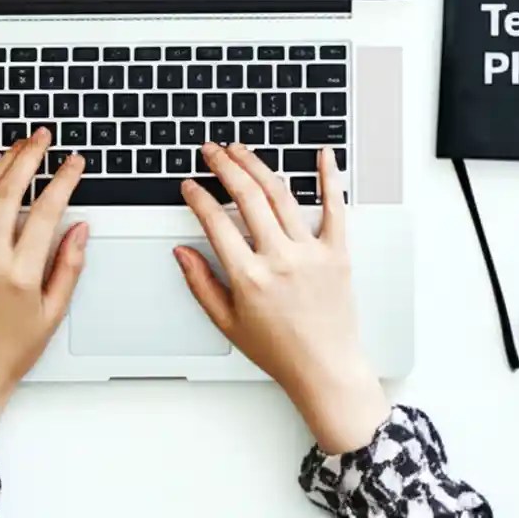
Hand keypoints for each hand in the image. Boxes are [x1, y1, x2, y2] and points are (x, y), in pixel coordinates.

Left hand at [0, 129, 87, 460]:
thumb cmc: (11, 351)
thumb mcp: (53, 313)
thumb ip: (68, 267)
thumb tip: (79, 229)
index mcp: (20, 274)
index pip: (46, 211)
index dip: (62, 180)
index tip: (73, 164)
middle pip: (9, 193)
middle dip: (29, 158)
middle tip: (41, 138)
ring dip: (0, 165)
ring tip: (16, 146)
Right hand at [176, 143, 388, 453]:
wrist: (324, 368)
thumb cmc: (278, 350)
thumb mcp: (227, 323)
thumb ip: (201, 283)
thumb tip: (181, 252)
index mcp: (249, 277)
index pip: (216, 222)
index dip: (198, 197)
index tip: (190, 185)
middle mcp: (280, 258)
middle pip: (247, 196)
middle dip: (224, 166)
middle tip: (212, 151)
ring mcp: (311, 252)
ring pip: (281, 195)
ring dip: (258, 165)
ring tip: (242, 150)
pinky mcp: (337, 253)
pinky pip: (335, 208)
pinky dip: (330, 178)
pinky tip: (323, 155)